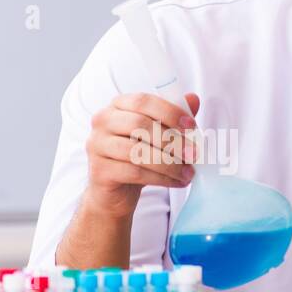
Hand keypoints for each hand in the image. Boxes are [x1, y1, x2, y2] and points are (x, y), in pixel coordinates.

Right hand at [83, 92, 199, 218]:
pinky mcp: (100, 170)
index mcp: (117, 105)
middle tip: (193, 153)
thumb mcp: (155, 135)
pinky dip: (161, 178)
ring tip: (187, 172)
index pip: (143, 101)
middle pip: (139, 124)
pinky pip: (135, 172)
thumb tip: (194, 99)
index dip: (169, 111)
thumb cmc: (135, 157)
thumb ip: (171, 117)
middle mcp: (103, 121)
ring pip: (137, 151)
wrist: (114, 192)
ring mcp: (97, 145)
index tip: (191, 126)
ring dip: (169, 163)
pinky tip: (176, 182)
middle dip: (171, 140)